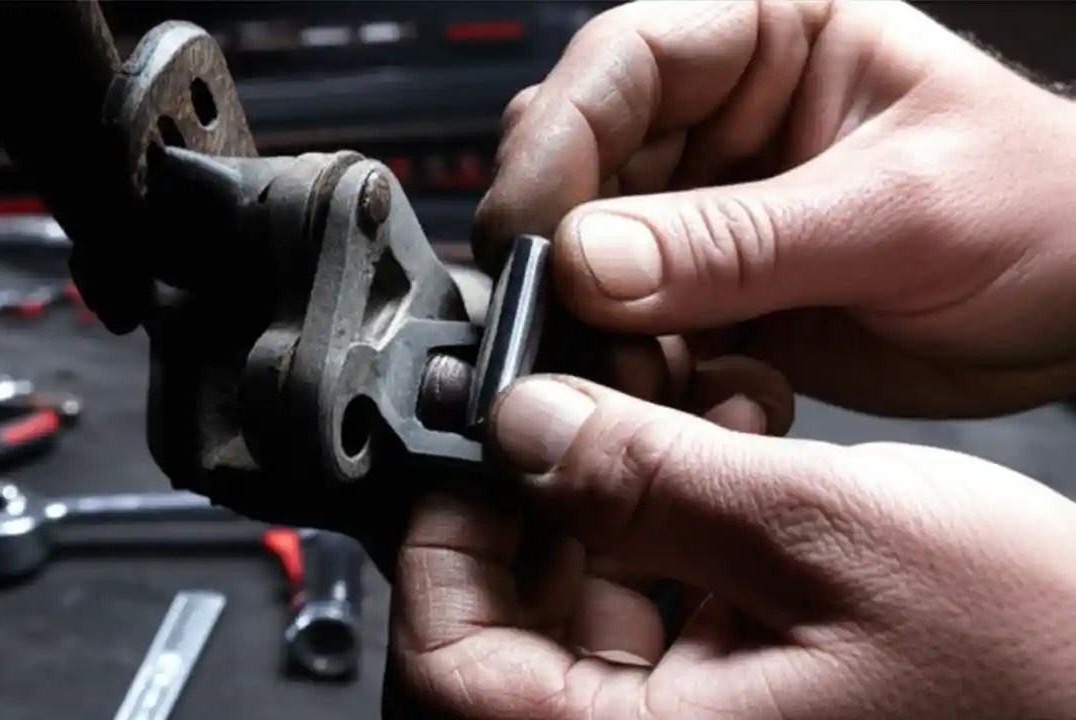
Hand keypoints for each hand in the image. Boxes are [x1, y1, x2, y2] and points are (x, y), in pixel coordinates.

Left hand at [387, 376, 1075, 718]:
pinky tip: (721, 457)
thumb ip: (652, 479)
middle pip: (508, 645)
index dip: (440, 548)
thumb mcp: (827, 537)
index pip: (451, 675)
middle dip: (534, 507)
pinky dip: (671, 538)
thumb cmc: (1035, 669)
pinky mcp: (753, 716)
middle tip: (569, 412)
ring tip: (670, 411)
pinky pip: (660, 632)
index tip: (473, 452)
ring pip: (585, 625)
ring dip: (608, 506)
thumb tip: (525, 428)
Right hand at [476, 0, 1075, 416]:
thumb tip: (585, 262)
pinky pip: (629, 328)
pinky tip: (693, 390)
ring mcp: (704, 213)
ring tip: (648, 371)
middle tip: (569, 322)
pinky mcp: (707, 295)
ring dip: (596, 323)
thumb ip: (738, 240)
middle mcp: (717, 120)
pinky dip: (638, 367)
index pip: (621, 64)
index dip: (559, 142)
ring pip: (587, 257)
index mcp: (766, 38)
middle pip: (579, 163)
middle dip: (563, 248)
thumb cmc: (1044, 213)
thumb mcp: (898, 212)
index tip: (529, 234)